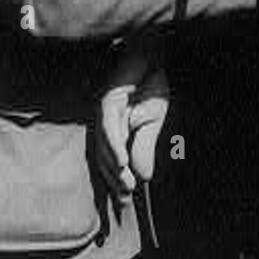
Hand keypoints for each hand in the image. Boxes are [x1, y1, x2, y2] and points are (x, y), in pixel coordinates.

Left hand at [94, 43, 169, 200]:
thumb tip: (144, 176)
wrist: (154, 57)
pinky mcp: (108, 99)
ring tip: (127, 186)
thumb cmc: (151, 88)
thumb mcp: (153, 122)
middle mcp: (104, 123)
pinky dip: (115, 146)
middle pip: (103, 157)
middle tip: (126, 198)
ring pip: (104, 146)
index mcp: (113, 130)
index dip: (116, 181)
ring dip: (115, 168)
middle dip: (114, 179)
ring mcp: (103, 112)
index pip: (110, 161)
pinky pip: (110, 127)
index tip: (125, 201)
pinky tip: (123, 162)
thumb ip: (144, 147)